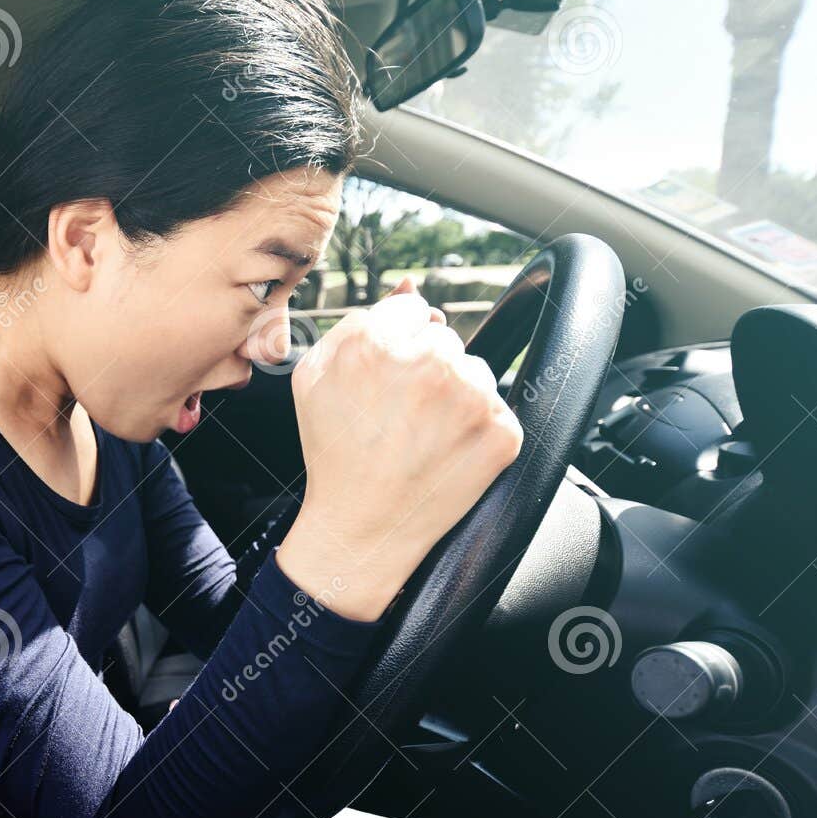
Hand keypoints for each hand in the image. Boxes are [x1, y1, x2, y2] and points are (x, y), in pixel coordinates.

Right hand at [276, 275, 522, 620]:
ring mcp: (472, 397)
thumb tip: (409, 288)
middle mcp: (430, 361)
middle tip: (400, 416)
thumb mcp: (314, 377)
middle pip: (444, 338)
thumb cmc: (333, 452)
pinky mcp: (502, 431)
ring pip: (474, 371)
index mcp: (379, 341)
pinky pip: (497, 408)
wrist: (361, 528)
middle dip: (426, 369)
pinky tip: (444, 452)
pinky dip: (476, 428)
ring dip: (455, 396)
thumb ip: (355, 322)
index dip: (397, 346)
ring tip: (420, 437)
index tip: (387, 381)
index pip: (411, 310)